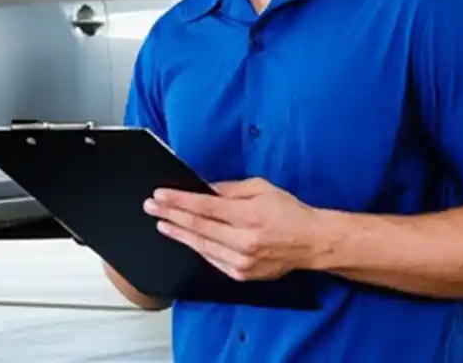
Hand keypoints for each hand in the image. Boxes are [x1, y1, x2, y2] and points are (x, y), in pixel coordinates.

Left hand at [143, 177, 327, 281]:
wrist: (312, 242)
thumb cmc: (289, 212)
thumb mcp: (260, 188)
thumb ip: (228, 189)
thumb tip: (202, 188)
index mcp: (248, 215)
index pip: (203, 207)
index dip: (177, 201)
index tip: (159, 195)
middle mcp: (244, 241)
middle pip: (197, 227)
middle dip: (170, 215)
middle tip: (151, 207)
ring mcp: (242, 261)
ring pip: (201, 246)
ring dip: (178, 234)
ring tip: (162, 224)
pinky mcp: (242, 274)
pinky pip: (212, 260)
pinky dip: (197, 249)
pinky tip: (185, 239)